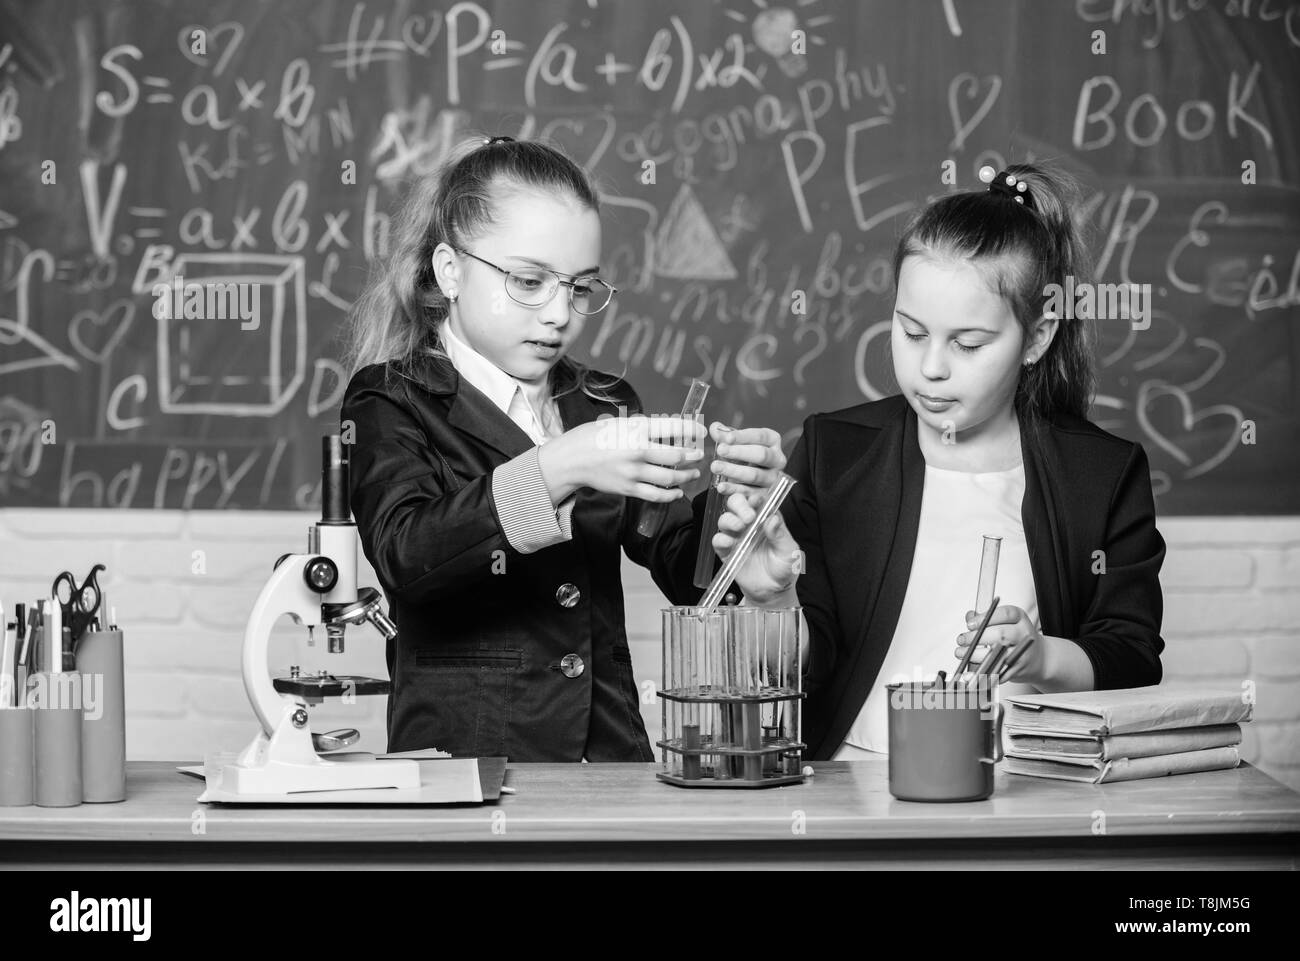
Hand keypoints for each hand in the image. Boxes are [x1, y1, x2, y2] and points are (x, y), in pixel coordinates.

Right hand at [537, 415, 704, 504]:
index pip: (673, 428)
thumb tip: (672, 433)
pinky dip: (671, 495)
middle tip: (700, 455)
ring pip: (670, 478)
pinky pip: (656, 495)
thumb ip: (645, 429)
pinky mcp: (629, 489)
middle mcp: (637, 450)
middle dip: (694, 456)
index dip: (692, 430)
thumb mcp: (620, 424)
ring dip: (686, 476)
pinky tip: (677, 492)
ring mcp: (633, 472)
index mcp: (636, 429)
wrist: (571, 459)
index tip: (702, 432)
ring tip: (693, 474)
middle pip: (677, 455)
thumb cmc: (595, 437)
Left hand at [708, 422, 786, 495]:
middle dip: (739, 452)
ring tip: (715, 467)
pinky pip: (750, 493)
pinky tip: (721, 486)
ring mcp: (773, 478)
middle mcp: (777, 459)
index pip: (760, 436)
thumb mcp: (737, 443)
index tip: (726, 438)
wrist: (752, 480)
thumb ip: (725, 435)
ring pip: (755, 475)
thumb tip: (714, 428)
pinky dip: (734, 490)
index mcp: (772, 441)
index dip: (743, 436)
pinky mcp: (766, 495)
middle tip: (720, 450)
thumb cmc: (744, 456)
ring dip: (734, 471)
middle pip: (761, 455)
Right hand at [714, 491, 801, 605]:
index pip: (757, 500)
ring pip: (725, 519)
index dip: (755, 496)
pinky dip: (720, 539)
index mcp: (766, 518)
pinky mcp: (727, 551)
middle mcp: (750, 524)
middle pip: (737, 504)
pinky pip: (718, 540)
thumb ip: (780, 535)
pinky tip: (728, 543)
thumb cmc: (785, 568)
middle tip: (748, 516)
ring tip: (740, 528)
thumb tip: (773, 519)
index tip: (757, 500)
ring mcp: (737, 537)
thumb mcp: (789, 551)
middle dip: (739, 505)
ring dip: (730, 520)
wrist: (773, 591)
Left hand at [954, 605, 1045, 682]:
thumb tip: (969, 616)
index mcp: (1020, 619)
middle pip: (1000, 634)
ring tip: (960, 653)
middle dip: (976, 638)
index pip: (1005, 614)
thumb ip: (987, 618)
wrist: (1039, 659)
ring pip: (997, 655)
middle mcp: (1024, 635)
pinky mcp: (1017, 670)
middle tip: (961, 640)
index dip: (984, 618)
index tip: (969, 624)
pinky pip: (997, 672)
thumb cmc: (1018, 638)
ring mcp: (1022, 654)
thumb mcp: (1007, 622)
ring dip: (975, 655)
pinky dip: (981, 673)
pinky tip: (969, 673)